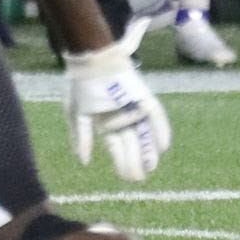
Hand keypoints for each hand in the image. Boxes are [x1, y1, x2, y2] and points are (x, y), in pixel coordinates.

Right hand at [63, 28, 171, 181]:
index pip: (116, 146)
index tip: (126, 178)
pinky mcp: (144, 97)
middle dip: (135, 161)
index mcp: (106, 122)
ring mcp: (134, 107)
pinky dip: (160, 130)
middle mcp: (122, 117)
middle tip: (140, 178)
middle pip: (132, 143)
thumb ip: (81, 137)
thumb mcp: (77, 114)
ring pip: (145, 132)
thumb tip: (83, 162)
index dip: (121, 162)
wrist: (92, 61)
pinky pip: (156, 115)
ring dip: (149, 149)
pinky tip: (163, 146)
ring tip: (151, 166)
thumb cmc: (81, 85)